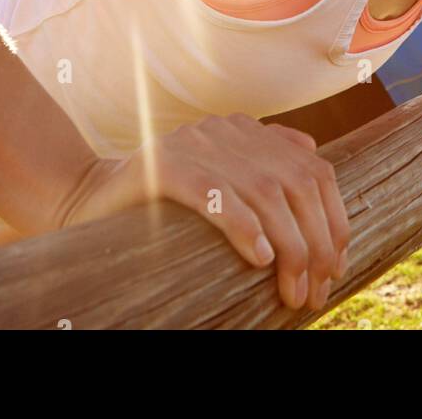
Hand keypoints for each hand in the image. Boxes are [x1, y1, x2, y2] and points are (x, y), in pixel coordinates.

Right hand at [56, 114, 348, 312]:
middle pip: (295, 184)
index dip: (333, 218)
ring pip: (264, 194)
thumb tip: (313, 154)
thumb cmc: (160, 200)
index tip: (335, 265)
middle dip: (315, 243)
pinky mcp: (163, 167)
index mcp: (244, 131)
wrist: (86, 196)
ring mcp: (194, 144)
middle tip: (315, 290)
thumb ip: (262, 161)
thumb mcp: (218, 177)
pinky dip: (244, 227)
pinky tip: (260, 258)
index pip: (313, 170)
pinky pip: (215, 194)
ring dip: (288, 247)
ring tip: (292, 289)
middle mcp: (224, 131)